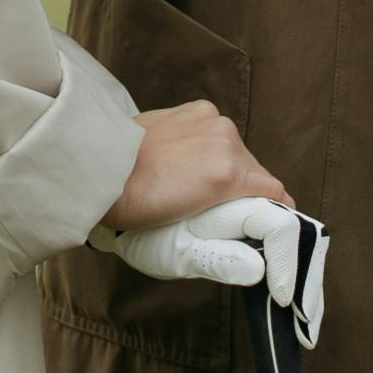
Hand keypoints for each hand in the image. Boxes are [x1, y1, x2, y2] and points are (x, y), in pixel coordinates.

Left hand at [100, 101, 323, 335]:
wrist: (98, 167)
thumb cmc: (136, 208)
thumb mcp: (183, 235)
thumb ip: (225, 239)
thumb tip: (254, 263)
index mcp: (228, 173)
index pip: (274, 191)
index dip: (274, 210)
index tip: (269, 224)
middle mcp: (226, 140)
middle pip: (255, 171)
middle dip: (246, 191)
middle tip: (224, 211)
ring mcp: (211, 120)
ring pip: (237, 150)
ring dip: (228, 167)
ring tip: (201, 186)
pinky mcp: (197, 109)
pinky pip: (217, 133)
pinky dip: (211, 147)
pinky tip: (191, 161)